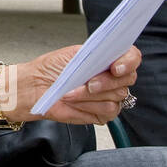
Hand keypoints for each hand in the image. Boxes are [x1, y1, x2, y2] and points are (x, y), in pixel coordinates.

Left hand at [4, 45, 140, 124]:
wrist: (35, 87)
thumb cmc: (51, 69)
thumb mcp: (72, 55)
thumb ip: (94, 54)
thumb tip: (108, 53)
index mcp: (107, 58)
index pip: (132, 57)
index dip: (128, 62)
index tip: (115, 67)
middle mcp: (112, 77)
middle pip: (127, 78)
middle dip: (106, 81)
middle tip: (88, 83)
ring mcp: (110, 95)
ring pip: (117, 96)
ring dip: (91, 94)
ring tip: (71, 92)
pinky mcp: (103, 113)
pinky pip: (108, 110)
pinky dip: (89, 105)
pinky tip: (74, 101)